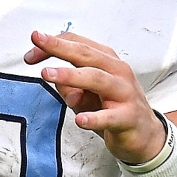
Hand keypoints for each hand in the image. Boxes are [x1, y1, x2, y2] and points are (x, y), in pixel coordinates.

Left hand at [24, 30, 165, 164]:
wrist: (146, 135)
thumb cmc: (115, 108)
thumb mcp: (87, 95)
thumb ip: (70, 86)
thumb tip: (55, 82)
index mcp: (106, 60)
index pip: (77, 44)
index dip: (52, 44)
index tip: (30, 54)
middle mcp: (117, 71)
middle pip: (85, 54)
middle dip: (59, 47)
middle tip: (38, 41)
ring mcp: (124, 93)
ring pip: (96, 79)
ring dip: (70, 75)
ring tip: (48, 75)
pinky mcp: (128, 117)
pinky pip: (109, 116)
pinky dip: (94, 118)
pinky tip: (80, 119)